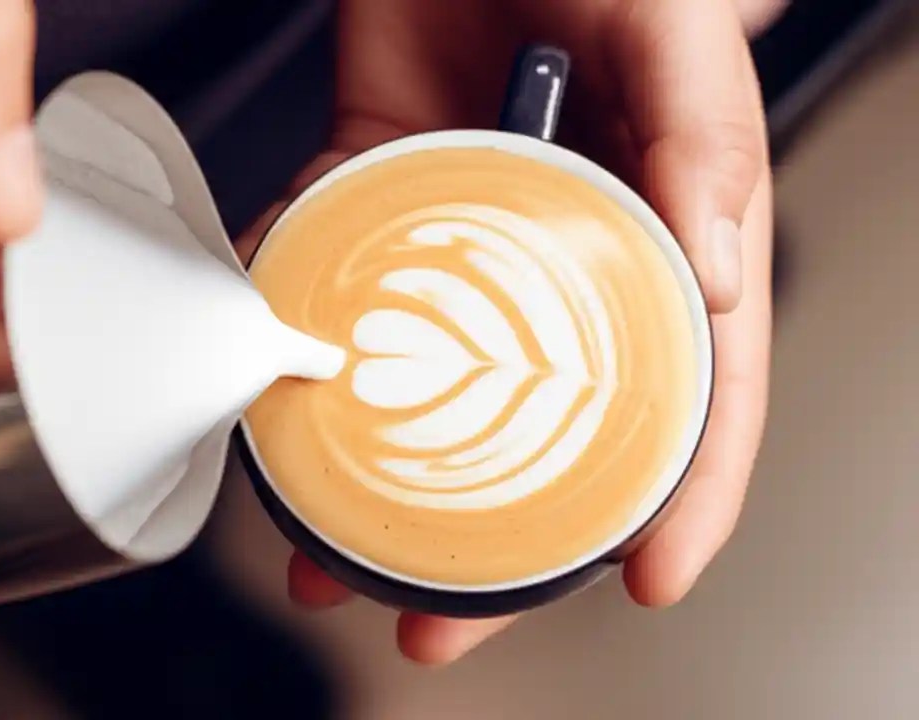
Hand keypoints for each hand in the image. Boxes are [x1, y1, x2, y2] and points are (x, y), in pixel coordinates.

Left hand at [239, 0, 771, 663]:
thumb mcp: (679, 42)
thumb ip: (704, 148)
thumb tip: (723, 285)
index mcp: (659, 242)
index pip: (693, 395)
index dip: (681, 501)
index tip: (645, 584)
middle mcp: (558, 262)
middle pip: (540, 433)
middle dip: (491, 546)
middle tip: (435, 622)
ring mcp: (459, 241)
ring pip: (423, 388)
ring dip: (371, 479)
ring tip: (323, 552)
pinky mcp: (375, 194)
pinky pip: (333, 279)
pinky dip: (299, 341)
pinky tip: (272, 403)